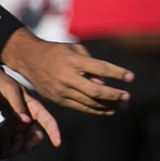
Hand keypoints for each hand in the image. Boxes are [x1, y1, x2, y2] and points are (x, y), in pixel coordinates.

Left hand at [0, 69, 57, 156]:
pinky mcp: (3, 130)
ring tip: (10, 153)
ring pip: (22, 142)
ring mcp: (15, 125)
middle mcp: (27, 118)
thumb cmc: (0, 81)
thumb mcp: (10, 89)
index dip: (54, 132)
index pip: (48, 121)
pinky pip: (8, 143)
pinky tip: (5, 153)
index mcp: (33, 107)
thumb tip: (26, 121)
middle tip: (24, 150)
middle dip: (31, 144)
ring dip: (18, 149)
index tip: (57, 143)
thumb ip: (18, 105)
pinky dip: (8, 150)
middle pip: (35, 135)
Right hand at [2, 33, 132, 114]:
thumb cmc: (56, 51)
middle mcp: (66, 77)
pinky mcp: (57, 99)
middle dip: (114, 96)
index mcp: (72, 60)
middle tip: (128, 96)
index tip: (131, 77)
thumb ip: (91, 64)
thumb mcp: (74, 49)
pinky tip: (109, 110)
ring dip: (108, 106)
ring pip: (89, 103)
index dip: (118, 73)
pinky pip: (80, 108)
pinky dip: (96, 110)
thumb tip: (105, 83)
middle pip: (95, 91)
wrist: (28, 58)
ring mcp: (61, 90)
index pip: (100, 68)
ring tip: (123, 105)